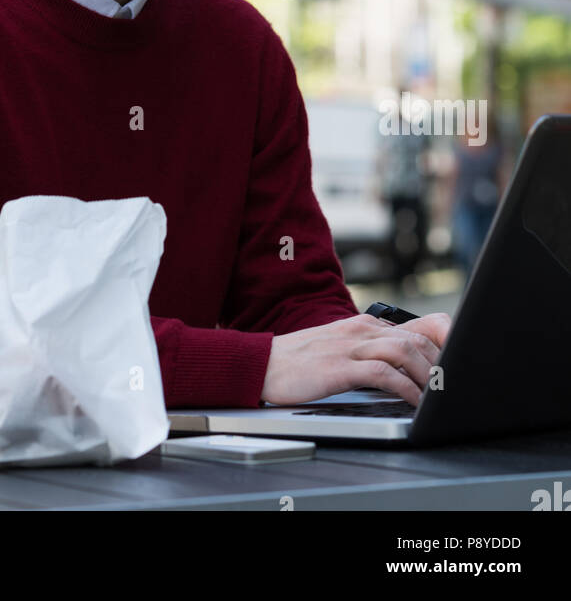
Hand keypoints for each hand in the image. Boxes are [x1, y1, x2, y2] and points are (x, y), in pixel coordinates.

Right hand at [260, 312, 451, 408]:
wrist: (262, 363)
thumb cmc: (302, 361)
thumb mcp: (343, 348)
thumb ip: (373, 351)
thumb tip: (410, 369)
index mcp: (366, 324)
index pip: (423, 324)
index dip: (450, 340)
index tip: (465, 362)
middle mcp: (363, 330)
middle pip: (420, 338)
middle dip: (444, 364)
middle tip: (454, 386)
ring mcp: (351, 346)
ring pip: (405, 351)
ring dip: (427, 376)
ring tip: (437, 396)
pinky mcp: (340, 366)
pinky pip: (383, 374)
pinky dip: (405, 389)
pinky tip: (413, 403)